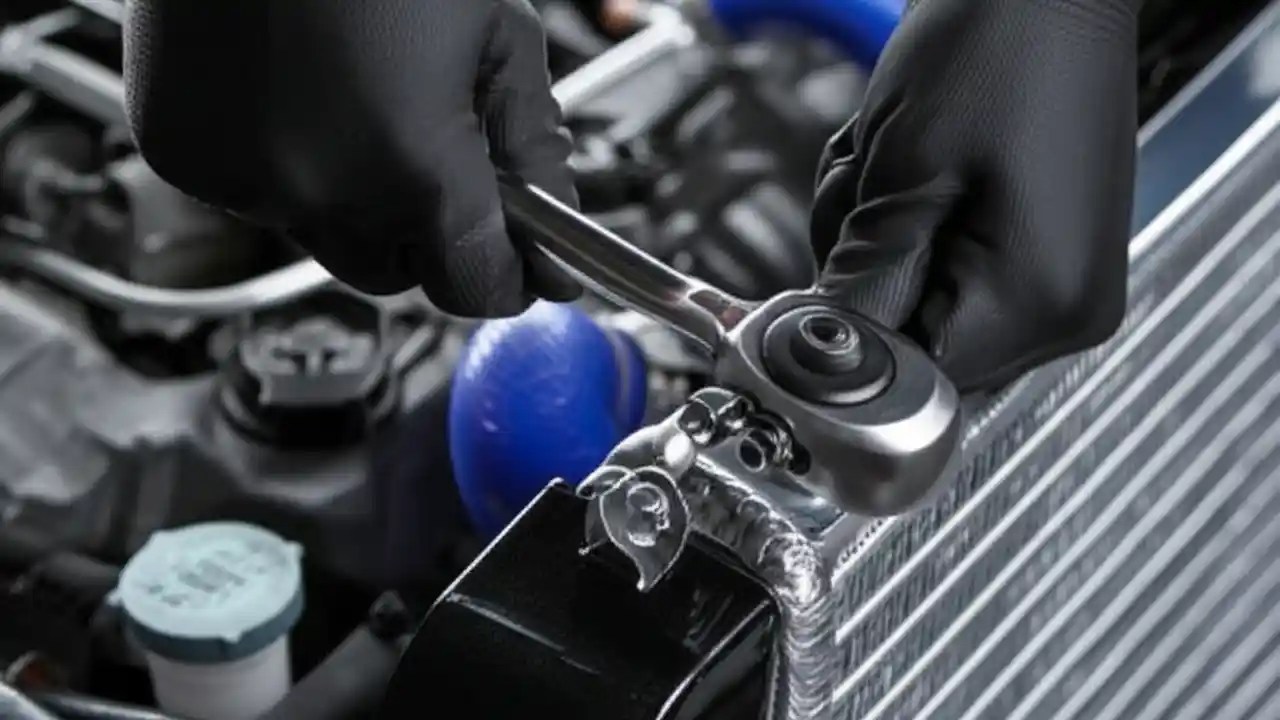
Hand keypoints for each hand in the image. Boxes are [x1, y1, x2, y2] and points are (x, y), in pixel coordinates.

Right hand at [123, 0, 578, 316]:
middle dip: (431, 237)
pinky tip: (298, 90)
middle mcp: (323, 194)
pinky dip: (287, 164)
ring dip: (356, 199)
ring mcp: (242, 179)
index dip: (508, 278)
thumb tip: (551, 229)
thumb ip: (533, 148)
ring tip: (362, 99)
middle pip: (398, 275)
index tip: (521, 263)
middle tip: (442, 160)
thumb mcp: (499, 34)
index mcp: (416, 169)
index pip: (477, 288)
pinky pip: (258, 195)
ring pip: (326, 238)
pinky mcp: (185, 153)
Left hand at [811, 0, 1137, 392]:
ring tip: (899, 167)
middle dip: (869, 276)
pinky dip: (910, 230)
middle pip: (919, 350)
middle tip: (871, 191)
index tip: (832, 268)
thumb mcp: (904, 169)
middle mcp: (1067, 312)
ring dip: (883, 244)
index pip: (916, 383)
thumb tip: (825, 357)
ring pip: (921, 311)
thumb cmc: (993, 46)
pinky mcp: (1045, 258)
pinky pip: (946, 278)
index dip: (855, 333)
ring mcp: (1061, 286)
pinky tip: (917, 170)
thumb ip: (864, 277)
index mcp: (1043, 301)